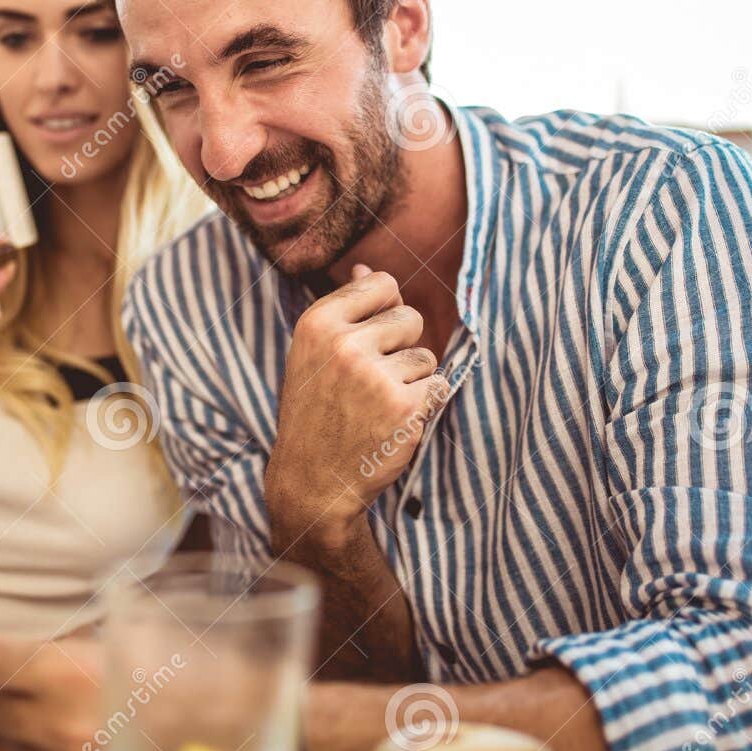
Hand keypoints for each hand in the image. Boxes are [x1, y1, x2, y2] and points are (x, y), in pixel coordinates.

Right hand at [265, 266, 448, 554]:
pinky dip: (424, 406)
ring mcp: (375, 375)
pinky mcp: (405, 406)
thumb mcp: (314, 355)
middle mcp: (344, 344)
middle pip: (409, 318)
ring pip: (426, 356)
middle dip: (401, 347)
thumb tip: (366, 268)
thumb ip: (345, 311)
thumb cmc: (315, 413)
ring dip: (412, 381)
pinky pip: (438, 387)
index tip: (369, 340)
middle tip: (370, 382)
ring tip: (378, 406)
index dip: (384, 311)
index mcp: (318, 323)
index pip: (380, 284)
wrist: (313, 481)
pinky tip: (394, 423)